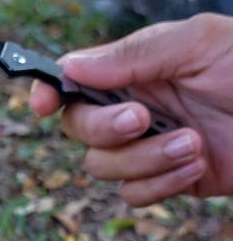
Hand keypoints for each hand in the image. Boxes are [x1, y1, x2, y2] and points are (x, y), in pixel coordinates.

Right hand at [30, 13, 232, 205]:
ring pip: (103, 168)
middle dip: (105, 129)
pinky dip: (161, 184)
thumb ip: (133, 56)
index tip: (42, 104)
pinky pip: (134, 195)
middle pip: (79, 131)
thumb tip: (71, 65)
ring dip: (146, 160)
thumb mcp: (197, 45)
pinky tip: (197, 165)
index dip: (49, 93)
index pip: (73, 83)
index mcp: (134, 70)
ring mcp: (147, 148)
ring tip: (193, 143)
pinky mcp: (166, 181)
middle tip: (143, 118)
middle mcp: (133, 109)